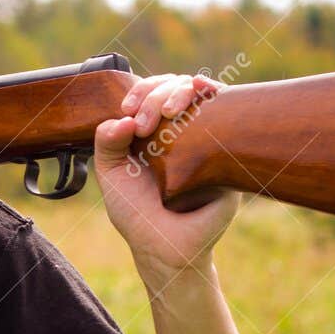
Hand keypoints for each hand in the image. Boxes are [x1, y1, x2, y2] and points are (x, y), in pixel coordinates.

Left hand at [92, 73, 239, 280]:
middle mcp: (181, 129)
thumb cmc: (137, 213)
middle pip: (174, 87)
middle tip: (143, 124)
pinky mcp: (228, 147)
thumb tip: (123, 118)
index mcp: (152, 131)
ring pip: (200, 92)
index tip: (128, 109)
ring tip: (168, 111)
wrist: (166, 245)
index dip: (141, 91)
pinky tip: (202, 90)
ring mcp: (206, 135)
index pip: (152, 93)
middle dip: (156, 95)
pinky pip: (227, 110)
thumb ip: (106, 143)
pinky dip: (213, 93)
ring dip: (180, 90)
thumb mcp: (111, 173)